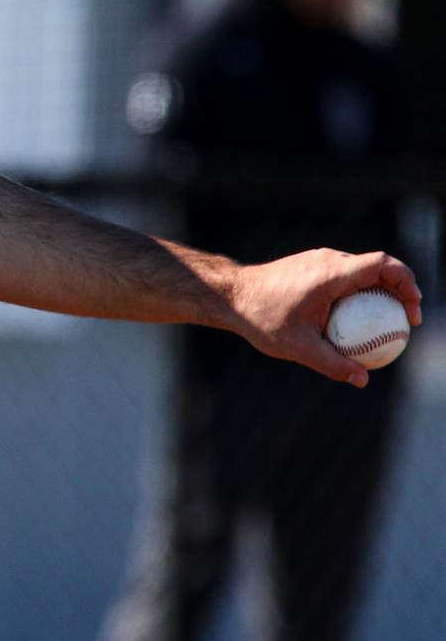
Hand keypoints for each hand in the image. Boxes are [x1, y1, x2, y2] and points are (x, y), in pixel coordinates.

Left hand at [227, 249, 421, 386]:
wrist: (227, 294)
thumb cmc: (259, 318)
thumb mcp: (297, 347)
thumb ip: (332, 364)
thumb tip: (362, 380)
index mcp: (330, 273)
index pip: (383, 265)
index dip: (407, 283)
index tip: (412, 311)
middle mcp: (328, 260)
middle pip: (379, 267)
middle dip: (401, 291)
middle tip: (407, 323)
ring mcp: (319, 260)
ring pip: (363, 271)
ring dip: (381, 292)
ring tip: (387, 324)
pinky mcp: (312, 265)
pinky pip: (346, 276)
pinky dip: (360, 293)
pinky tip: (356, 321)